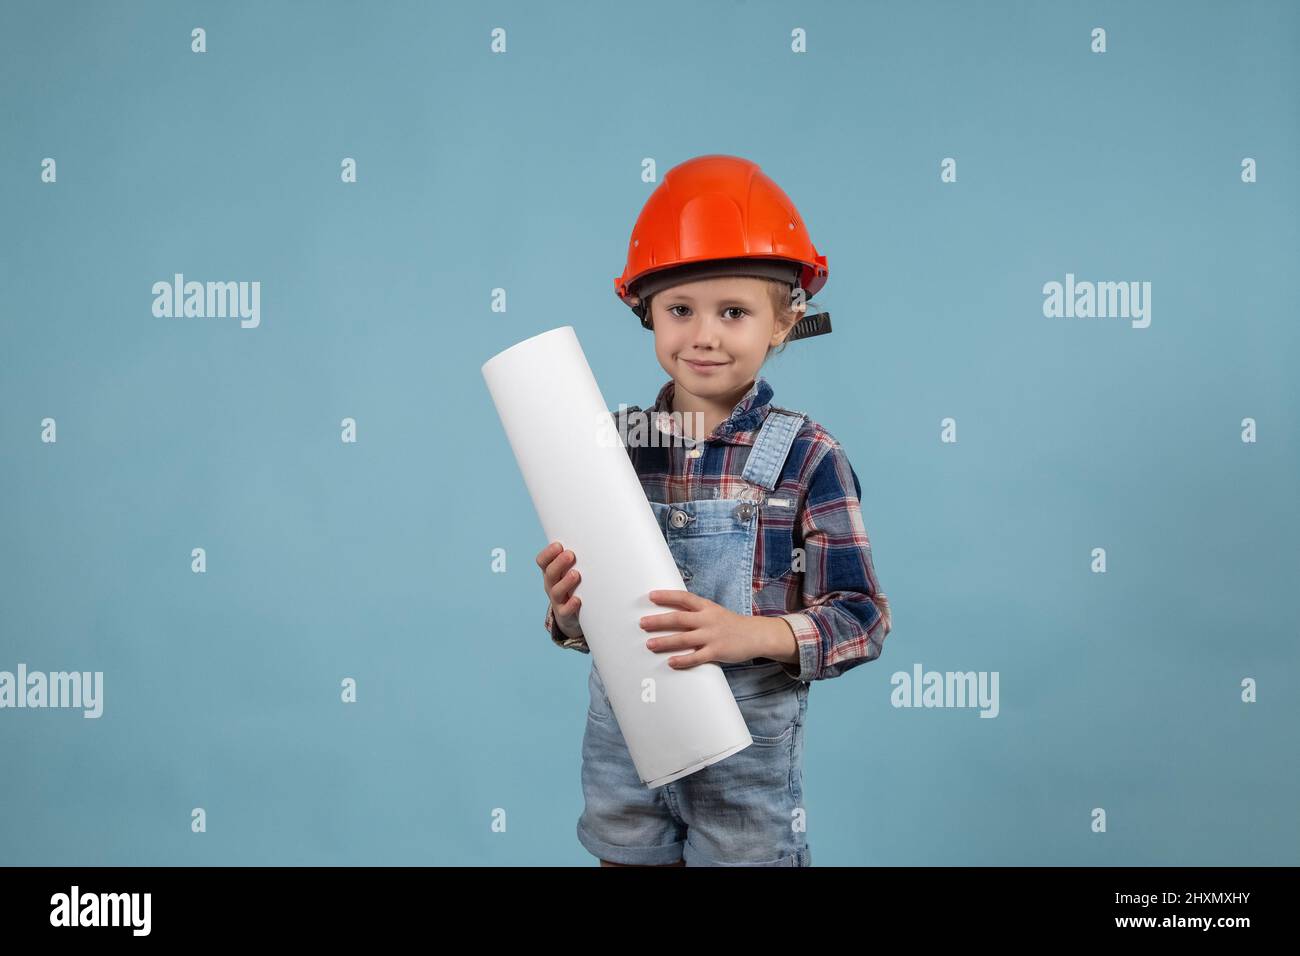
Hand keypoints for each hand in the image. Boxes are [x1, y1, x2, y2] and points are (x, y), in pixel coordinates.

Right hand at [537, 541, 582, 639]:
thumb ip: (578, 557)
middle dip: (559, 563)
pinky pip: (565, 611)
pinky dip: (570, 605)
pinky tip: (577, 600)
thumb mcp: (571, 570)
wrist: (572, 614)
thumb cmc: (575, 585)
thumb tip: (598, 536)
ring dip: (565, 582)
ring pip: (556, 591)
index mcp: (551, 572)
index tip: (559, 545)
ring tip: (576, 574)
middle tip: (570, 555)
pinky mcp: (565, 614)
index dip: (548, 553)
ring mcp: (557, 600)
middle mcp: (551, 585)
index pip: (542, 561)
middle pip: (550, 573)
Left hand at [639, 590, 792, 668]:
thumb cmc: (731, 624)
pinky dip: (683, 660)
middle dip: (659, 621)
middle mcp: (708, 619)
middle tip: (642, 623)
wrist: (756, 635)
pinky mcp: (717, 651)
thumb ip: (696, 613)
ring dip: (665, 642)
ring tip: (649, 644)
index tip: (651, 596)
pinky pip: (697, 657)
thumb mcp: (714, 612)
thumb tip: (672, 614)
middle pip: (679, 618)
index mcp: (707, 607)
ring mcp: (712, 636)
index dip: (667, 596)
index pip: (684, 598)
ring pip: (684, 639)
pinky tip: (671, 662)